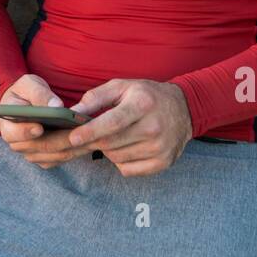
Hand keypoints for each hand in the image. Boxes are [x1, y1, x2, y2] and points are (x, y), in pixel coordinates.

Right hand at [0, 74, 97, 168]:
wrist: (26, 101)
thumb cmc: (25, 92)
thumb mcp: (29, 84)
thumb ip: (39, 94)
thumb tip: (56, 106)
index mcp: (7, 124)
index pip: (13, 133)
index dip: (26, 132)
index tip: (40, 127)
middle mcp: (16, 143)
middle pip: (38, 146)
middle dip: (60, 140)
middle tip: (79, 132)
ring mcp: (30, 152)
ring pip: (52, 155)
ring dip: (72, 148)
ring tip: (91, 138)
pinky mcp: (43, 157)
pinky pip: (59, 159)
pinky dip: (74, 152)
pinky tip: (89, 143)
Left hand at [65, 79, 193, 176]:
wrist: (183, 108)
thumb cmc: (146, 95)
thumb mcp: (122, 87)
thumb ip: (95, 98)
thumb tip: (72, 113)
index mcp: (142, 104)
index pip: (112, 122)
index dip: (90, 132)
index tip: (72, 138)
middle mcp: (154, 127)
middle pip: (112, 143)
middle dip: (93, 142)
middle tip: (84, 137)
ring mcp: (160, 147)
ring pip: (117, 158)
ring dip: (107, 150)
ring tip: (114, 137)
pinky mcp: (163, 162)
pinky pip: (128, 170)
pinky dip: (120, 162)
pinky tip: (126, 147)